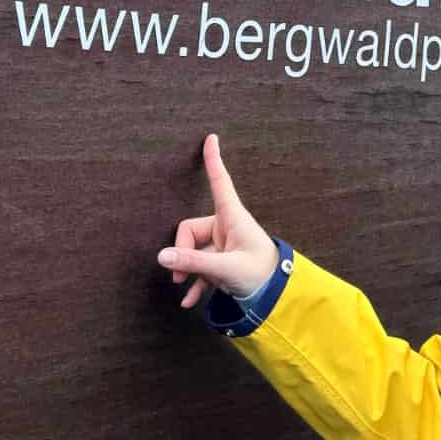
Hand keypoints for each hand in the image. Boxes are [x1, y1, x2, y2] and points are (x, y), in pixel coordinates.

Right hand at [159, 134, 279, 307]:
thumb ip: (193, 263)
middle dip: (182, 252)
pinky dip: (196, 283)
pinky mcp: (223, 261)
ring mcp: (224, 244)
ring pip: (193, 250)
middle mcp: (227, 226)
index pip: (220, 183)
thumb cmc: (261, 275)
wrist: (278, 295)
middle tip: (181, 277)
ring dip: (188, 270)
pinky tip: (190, 301)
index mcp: (233, 218)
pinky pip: (202, 267)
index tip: (211, 138)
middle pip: (190, 230)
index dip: (214, 161)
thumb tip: (162, 256)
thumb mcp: (226, 269)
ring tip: (185, 290)